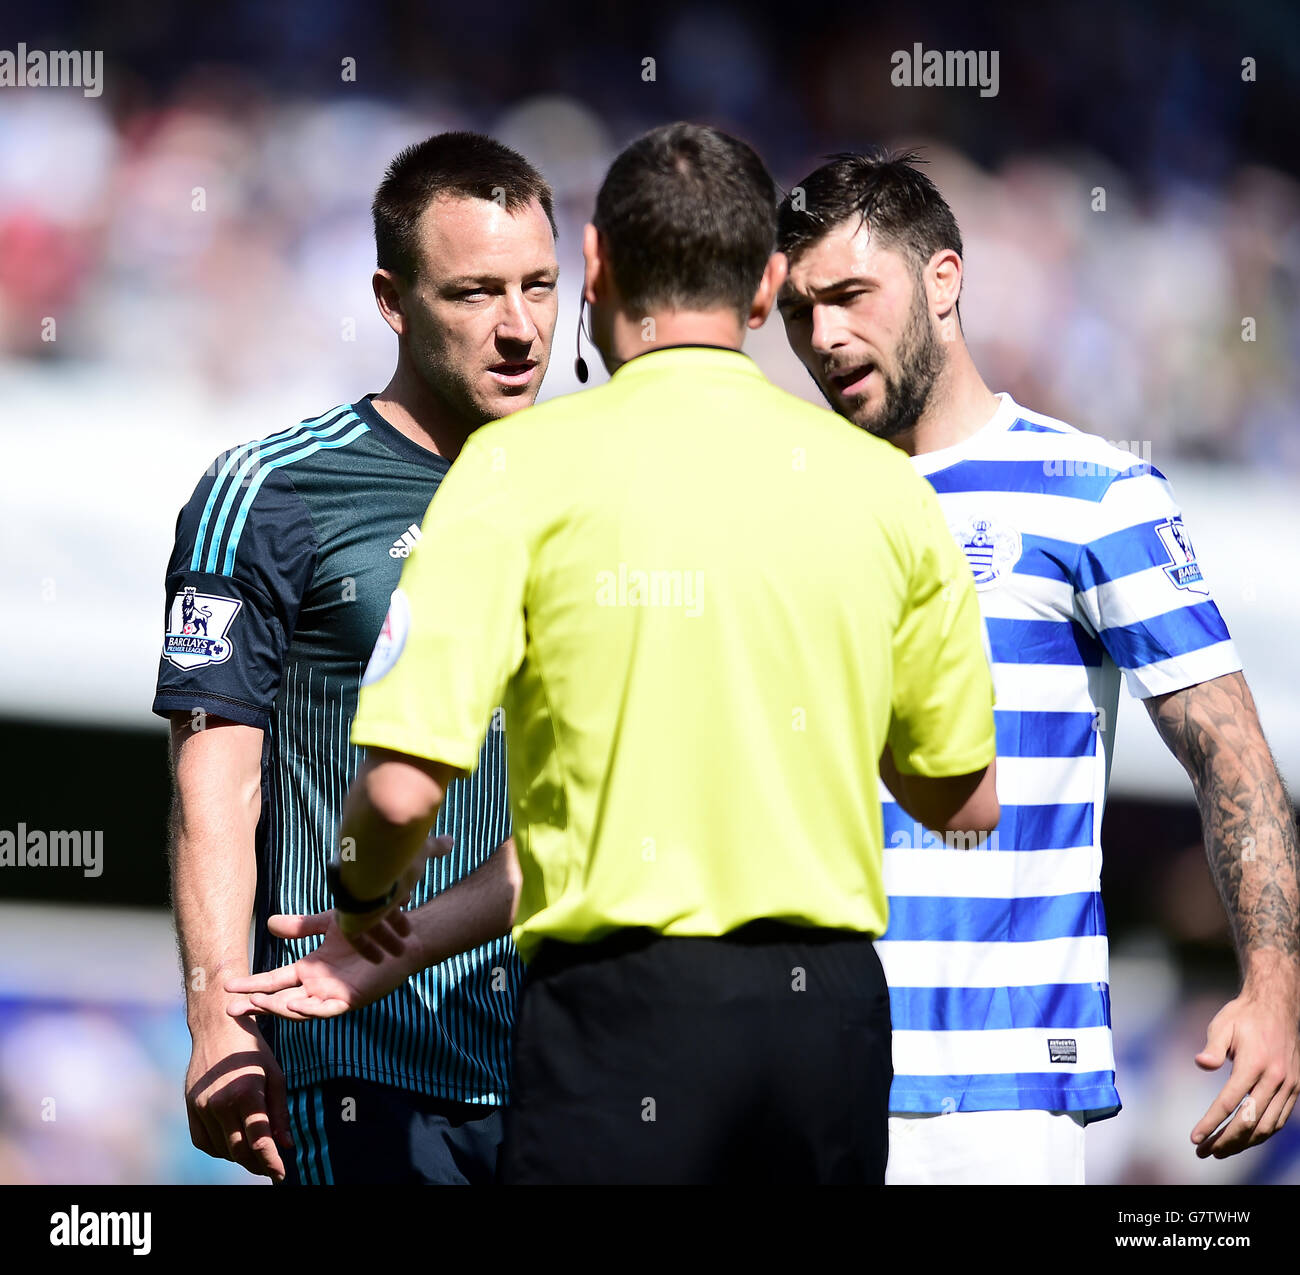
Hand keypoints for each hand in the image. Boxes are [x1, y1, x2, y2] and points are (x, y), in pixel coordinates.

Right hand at [185, 1015, 292, 1180]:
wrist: (217, 1027)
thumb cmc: (252, 1049)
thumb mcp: (275, 1075)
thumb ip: (280, 1113)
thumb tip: (286, 1145)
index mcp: (246, 1093)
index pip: (259, 1140)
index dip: (271, 1163)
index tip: (282, 1175)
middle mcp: (220, 1104)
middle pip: (239, 1151)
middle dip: (258, 1164)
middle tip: (272, 1168)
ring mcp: (201, 1107)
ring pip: (222, 1149)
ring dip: (240, 1158)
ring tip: (257, 1155)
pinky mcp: (191, 1107)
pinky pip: (204, 1142)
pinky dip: (220, 1149)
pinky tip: (234, 1144)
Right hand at [224, 907, 420, 1020]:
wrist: (400, 935)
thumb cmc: (367, 930)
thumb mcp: (327, 924)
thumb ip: (300, 926)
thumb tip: (269, 922)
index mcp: (309, 971)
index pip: (273, 981)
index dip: (251, 984)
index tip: (227, 986)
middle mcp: (316, 987)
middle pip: (279, 999)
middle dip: (254, 1004)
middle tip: (229, 1007)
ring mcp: (331, 995)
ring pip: (298, 1009)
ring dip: (277, 1007)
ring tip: (256, 1002)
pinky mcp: (350, 1000)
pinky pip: (325, 1010)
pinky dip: (308, 1009)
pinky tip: (292, 1004)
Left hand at [334, 833, 453, 941]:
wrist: (372, 865)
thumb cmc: (398, 856)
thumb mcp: (421, 852)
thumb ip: (435, 848)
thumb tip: (451, 841)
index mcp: (378, 869)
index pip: (388, 885)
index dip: (400, 894)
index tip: (409, 901)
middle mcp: (363, 886)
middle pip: (378, 907)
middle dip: (394, 920)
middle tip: (409, 932)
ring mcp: (354, 904)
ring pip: (370, 925)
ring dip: (386, 938)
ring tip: (400, 952)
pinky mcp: (348, 921)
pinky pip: (357, 939)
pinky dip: (368, 949)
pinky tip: (379, 959)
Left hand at [1191, 989, 1299, 1156]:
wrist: (1276, 1006)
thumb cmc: (1243, 1016)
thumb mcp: (1222, 1024)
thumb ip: (1213, 1047)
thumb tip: (1201, 1063)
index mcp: (1255, 1064)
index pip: (1230, 1102)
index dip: (1211, 1122)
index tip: (1195, 1137)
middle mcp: (1275, 1079)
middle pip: (1250, 1121)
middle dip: (1225, 1140)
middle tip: (1204, 1151)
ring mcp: (1288, 1086)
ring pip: (1267, 1126)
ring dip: (1244, 1142)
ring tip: (1220, 1150)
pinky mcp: (1295, 1089)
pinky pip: (1279, 1119)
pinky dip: (1262, 1133)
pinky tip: (1244, 1138)